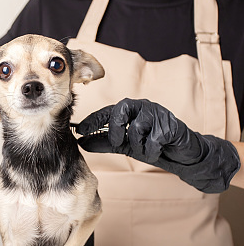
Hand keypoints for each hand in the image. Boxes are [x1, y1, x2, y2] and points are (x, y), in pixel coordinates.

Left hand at [77, 98, 240, 192]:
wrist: (182, 155)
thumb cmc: (152, 146)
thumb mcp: (125, 145)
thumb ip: (104, 142)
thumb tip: (81, 142)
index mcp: (128, 110)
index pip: (106, 111)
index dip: (92, 120)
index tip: (79, 130)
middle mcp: (141, 107)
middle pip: (120, 110)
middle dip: (115, 129)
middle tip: (119, 142)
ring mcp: (157, 113)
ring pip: (136, 127)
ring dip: (138, 145)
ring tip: (145, 149)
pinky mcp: (170, 125)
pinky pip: (153, 140)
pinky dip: (152, 151)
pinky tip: (157, 151)